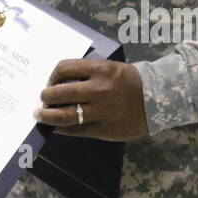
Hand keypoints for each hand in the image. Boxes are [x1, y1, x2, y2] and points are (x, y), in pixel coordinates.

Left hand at [33, 59, 147, 141]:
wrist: (157, 99)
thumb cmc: (129, 80)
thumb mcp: (109, 67)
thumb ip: (87, 72)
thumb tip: (60, 81)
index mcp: (99, 69)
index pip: (64, 68)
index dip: (52, 76)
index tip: (50, 82)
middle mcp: (98, 89)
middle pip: (60, 92)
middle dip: (46, 96)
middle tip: (42, 99)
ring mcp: (101, 110)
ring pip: (65, 115)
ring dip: (47, 116)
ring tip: (40, 115)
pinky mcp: (104, 128)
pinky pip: (77, 130)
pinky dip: (62, 129)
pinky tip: (56, 128)